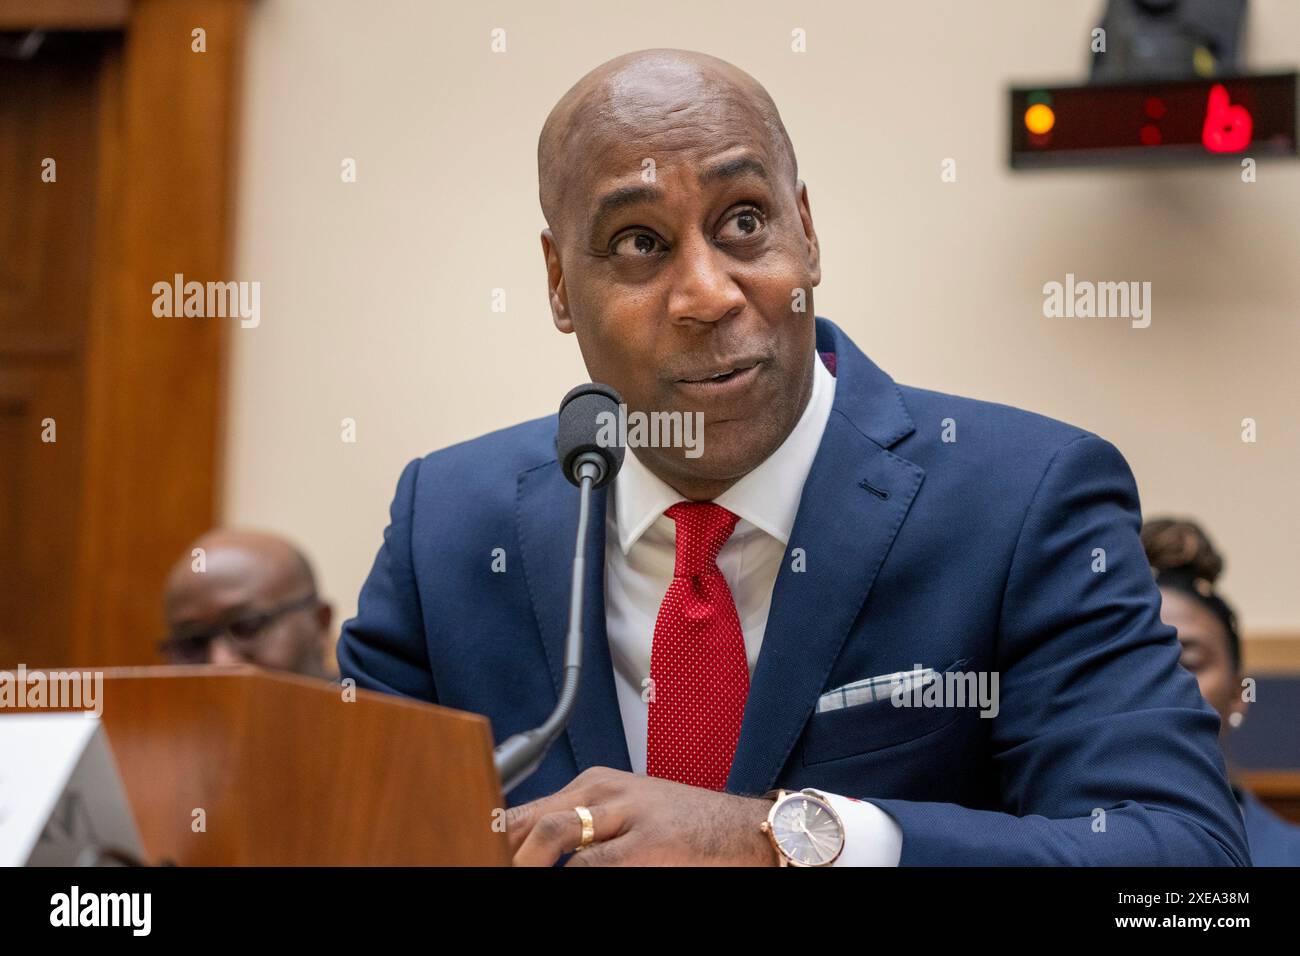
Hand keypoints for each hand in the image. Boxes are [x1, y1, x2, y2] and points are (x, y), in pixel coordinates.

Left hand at [505, 766, 777, 865]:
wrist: (747, 832)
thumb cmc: (686, 831)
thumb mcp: (627, 819)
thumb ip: (582, 833)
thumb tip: (528, 853)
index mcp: (595, 786)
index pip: (526, 811)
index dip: (497, 839)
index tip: (477, 854)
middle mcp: (605, 793)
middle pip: (529, 817)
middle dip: (503, 850)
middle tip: (479, 861)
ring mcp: (627, 816)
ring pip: (553, 834)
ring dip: (525, 862)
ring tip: (511, 873)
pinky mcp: (650, 845)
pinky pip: (592, 866)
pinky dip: (569, 875)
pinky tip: (564, 878)